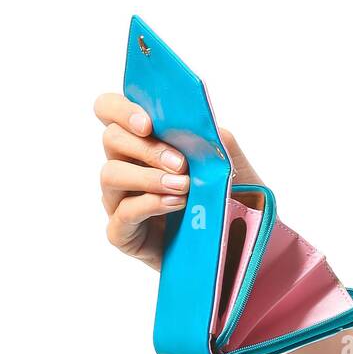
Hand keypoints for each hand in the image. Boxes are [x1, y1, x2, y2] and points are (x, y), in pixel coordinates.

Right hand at [94, 92, 263, 271]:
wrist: (240, 243)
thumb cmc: (231, 197)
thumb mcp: (232, 163)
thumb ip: (215, 140)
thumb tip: (201, 122)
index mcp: (147, 140)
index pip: (111, 110)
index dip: (121, 110)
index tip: (148, 123)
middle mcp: (127, 165)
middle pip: (111, 139)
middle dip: (146, 148)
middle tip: (181, 163)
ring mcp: (121, 200)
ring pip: (110, 175)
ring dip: (148, 177)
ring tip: (184, 186)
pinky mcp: (123, 232)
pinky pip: (122, 213)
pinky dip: (150, 205)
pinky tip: (176, 204)